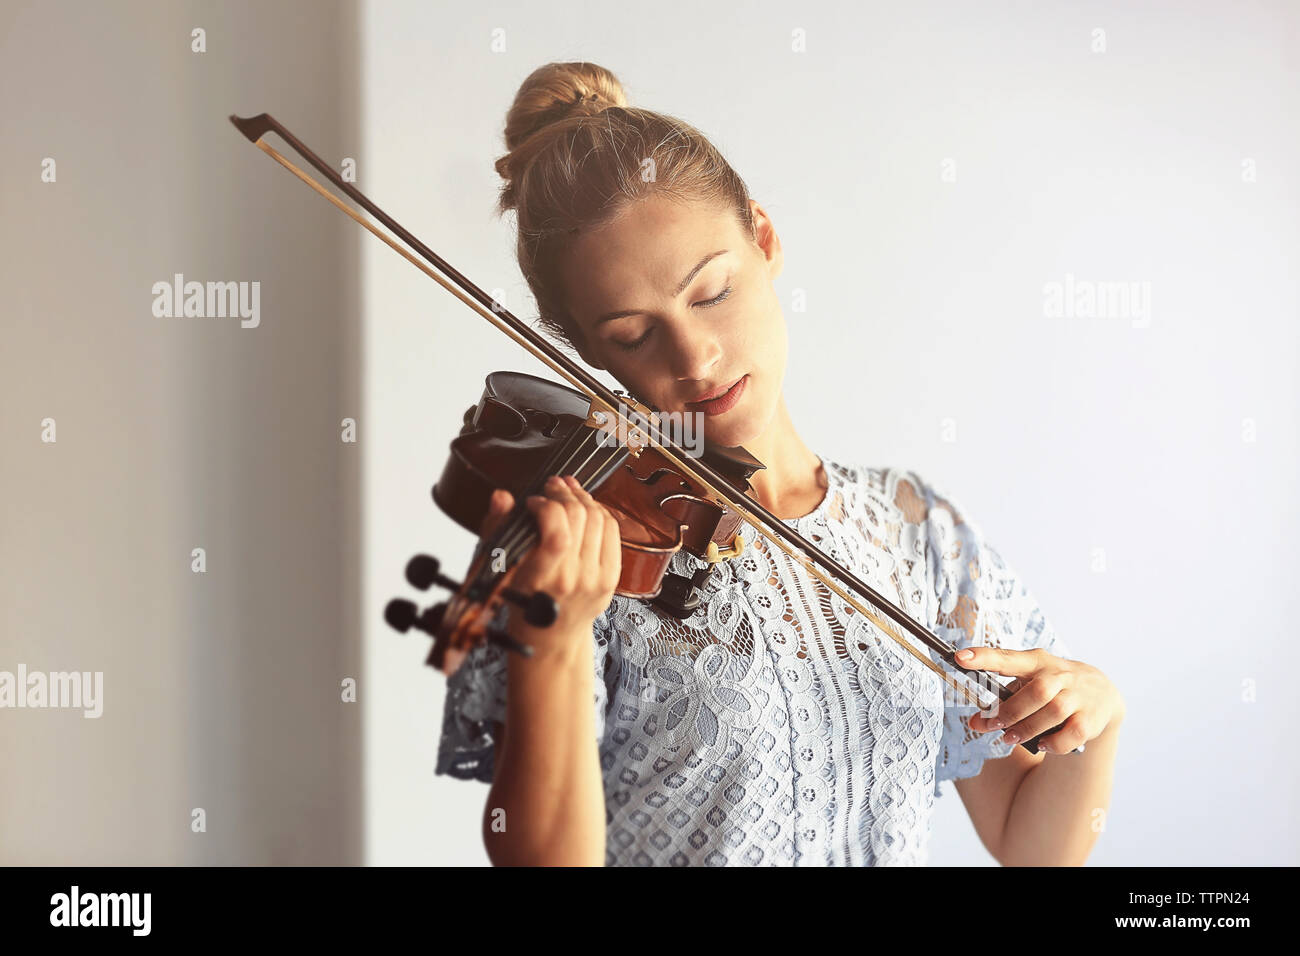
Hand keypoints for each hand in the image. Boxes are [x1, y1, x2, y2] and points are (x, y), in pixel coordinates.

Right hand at [479, 475, 621, 658]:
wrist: (550, 637)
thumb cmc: (521, 604)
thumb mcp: (501, 571)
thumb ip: (497, 530)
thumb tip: (502, 497)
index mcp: (541, 581)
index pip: (556, 535)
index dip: (548, 508)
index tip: (534, 502)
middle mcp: (572, 580)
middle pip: (579, 519)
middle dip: (564, 494)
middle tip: (552, 488)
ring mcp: (596, 578)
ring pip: (598, 519)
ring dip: (582, 498)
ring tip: (568, 492)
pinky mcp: (612, 576)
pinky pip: (612, 531)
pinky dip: (600, 512)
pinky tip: (585, 508)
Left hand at [953, 646, 1124, 753]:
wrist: (1103, 693)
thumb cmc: (1053, 686)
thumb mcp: (1027, 685)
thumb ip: (1000, 701)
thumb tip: (974, 722)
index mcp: (1037, 662)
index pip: (1009, 657)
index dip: (984, 657)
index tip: (960, 658)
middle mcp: (1061, 675)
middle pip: (1038, 690)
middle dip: (1011, 710)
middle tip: (992, 724)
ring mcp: (1079, 697)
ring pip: (1054, 711)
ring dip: (1028, 728)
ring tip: (1010, 738)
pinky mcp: (1091, 718)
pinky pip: (1073, 733)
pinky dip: (1054, 743)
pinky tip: (1042, 745)